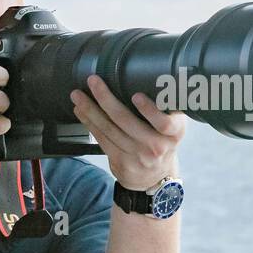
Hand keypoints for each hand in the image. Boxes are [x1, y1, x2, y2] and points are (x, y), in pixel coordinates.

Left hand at [71, 75, 185, 190]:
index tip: (136, 95)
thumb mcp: (173, 126)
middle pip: (126, 120)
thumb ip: (167, 107)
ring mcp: (136, 155)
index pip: (163, 122)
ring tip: (78, 95)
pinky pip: (101, 139)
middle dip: (106, 98)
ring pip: (109, 129)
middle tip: (93, 81)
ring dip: (90, 110)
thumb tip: (149, 75)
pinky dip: (89, 123)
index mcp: (173, 132)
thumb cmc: (163, 141)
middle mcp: (155, 145)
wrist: (155, 177)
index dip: (149, 110)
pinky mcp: (120, 160)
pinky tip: (80, 111)